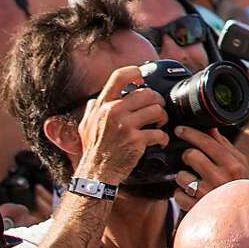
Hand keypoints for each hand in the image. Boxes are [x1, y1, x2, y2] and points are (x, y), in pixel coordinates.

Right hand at [74, 65, 169, 185]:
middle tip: (157, 110)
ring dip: (163, 118)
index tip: (142, 76)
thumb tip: (94, 98)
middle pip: (147, 93)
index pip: (119, 77)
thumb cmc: (93, 151)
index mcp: (101, 106)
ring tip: (159, 125)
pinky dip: (163, 138)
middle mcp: (112, 112)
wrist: (95, 175)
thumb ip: (92, 110)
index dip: (135, 72)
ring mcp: (124, 126)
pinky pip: (159, 132)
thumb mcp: (85, 126)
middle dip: (157, 101)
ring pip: (156, 110)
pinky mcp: (136, 140)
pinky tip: (159, 141)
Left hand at [171, 126, 247, 210]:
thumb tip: (212, 129)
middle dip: (187, 156)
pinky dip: (181, 194)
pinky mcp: (195, 208)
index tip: (180, 129)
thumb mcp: (239, 165)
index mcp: (234, 165)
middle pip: (191, 155)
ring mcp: (207, 194)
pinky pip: (178, 194)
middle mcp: (221, 178)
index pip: (208, 142)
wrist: (239, 216)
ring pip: (181, 175)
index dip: (191, 133)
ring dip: (183, 177)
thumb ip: (225, 146)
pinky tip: (191, 194)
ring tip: (193, 180)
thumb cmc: (237, 186)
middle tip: (190, 158)